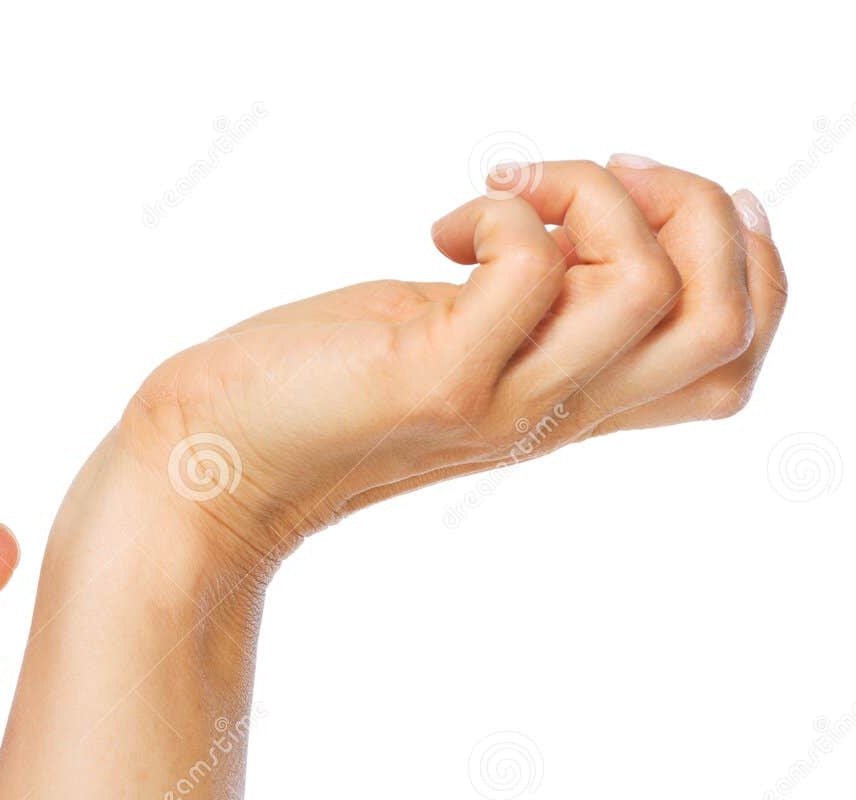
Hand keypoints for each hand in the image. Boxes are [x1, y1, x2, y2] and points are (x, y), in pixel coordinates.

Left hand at [119, 157, 786, 570]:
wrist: (213, 461)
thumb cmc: (320, 390)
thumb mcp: (455, 342)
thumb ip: (531, 310)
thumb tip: (586, 217)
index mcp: (571, 404)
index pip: (735, 353)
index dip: (747, 262)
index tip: (657, 193)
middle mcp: (557, 412)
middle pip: (728, 321)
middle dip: (694, 210)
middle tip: (588, 177)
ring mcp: (505, 401)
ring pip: (654, 288)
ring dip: (595, 194)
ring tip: (502, 193)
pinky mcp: (438, 380)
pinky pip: (531, 270)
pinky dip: (500, 213)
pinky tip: (437, 229)